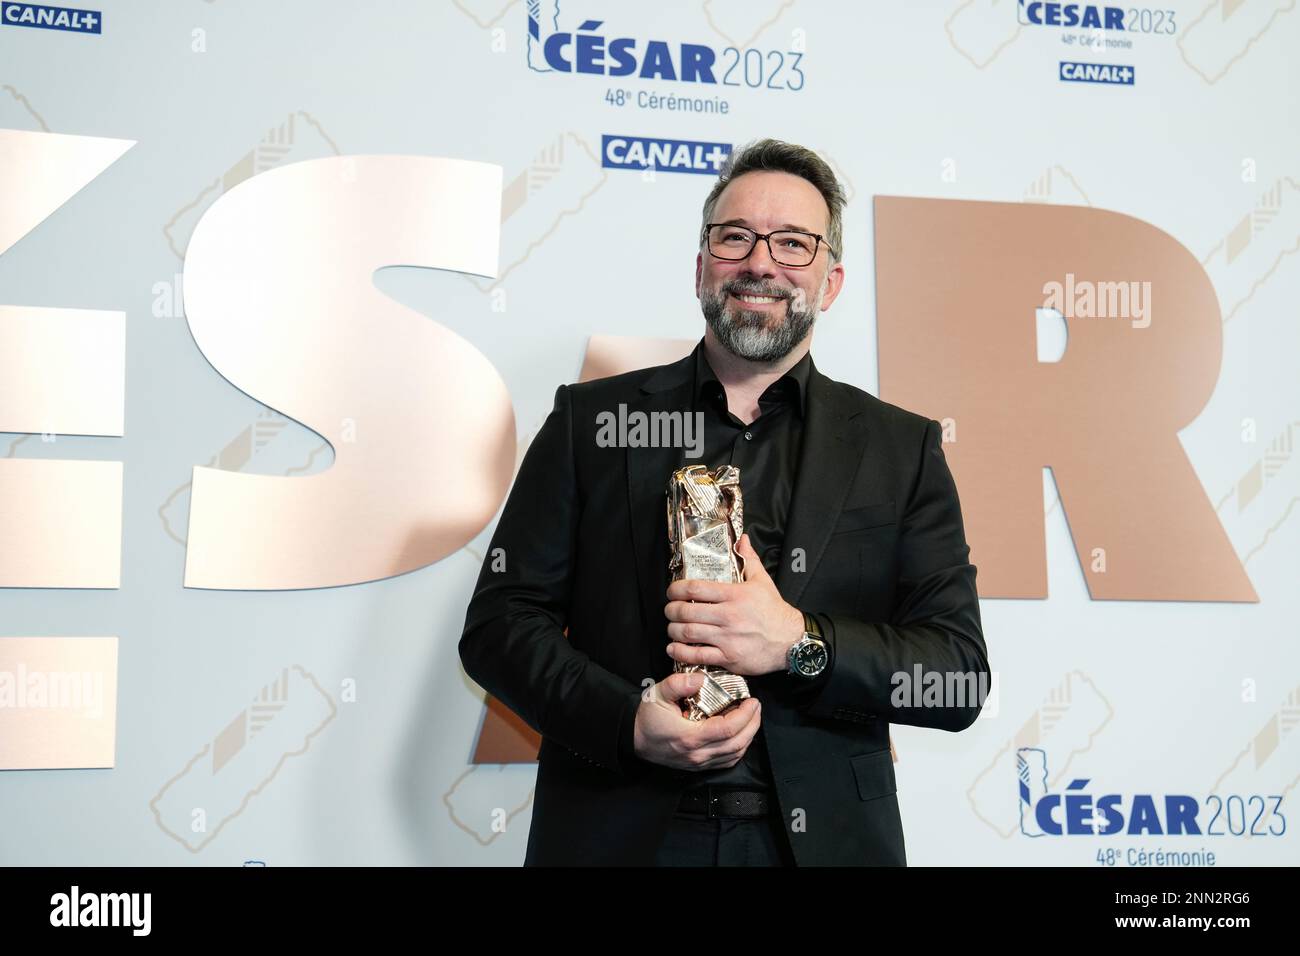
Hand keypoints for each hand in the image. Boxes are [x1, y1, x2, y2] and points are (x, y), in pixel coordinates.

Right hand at [632, 672, 761, 770]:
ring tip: (751, 719)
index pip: (728, 729)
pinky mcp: (698, 766)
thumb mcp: (658, 694)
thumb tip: (700, 678)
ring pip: (734, 755)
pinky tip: (740, 736)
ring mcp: (698, 763)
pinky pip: (726, 762)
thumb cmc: (646, 717)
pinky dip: (738, 749)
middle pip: (737, 744)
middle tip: (756, 707)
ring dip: (748, 737)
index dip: (746, 715)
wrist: (633, 738)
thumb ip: (679, 684)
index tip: (752, 701)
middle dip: (753, 724)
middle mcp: (697, 754)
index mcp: (690, 736)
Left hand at [664, 533, 804, 676]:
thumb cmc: (775, 611)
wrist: (791, 640)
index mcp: (734, 595)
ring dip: (673, 630)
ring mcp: (727, 638)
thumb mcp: (763, 581)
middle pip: (686, 611)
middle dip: (671, 611)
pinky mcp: (729, 657)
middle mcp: (728, 616)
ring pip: (688, 633)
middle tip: (669, 610)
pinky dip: (681, 652)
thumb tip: (742, 539)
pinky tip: (674, 648)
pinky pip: (698, 655)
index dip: (676, 589)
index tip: (671, 591)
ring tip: (672, 627)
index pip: (695, 589)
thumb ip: (749, 559)